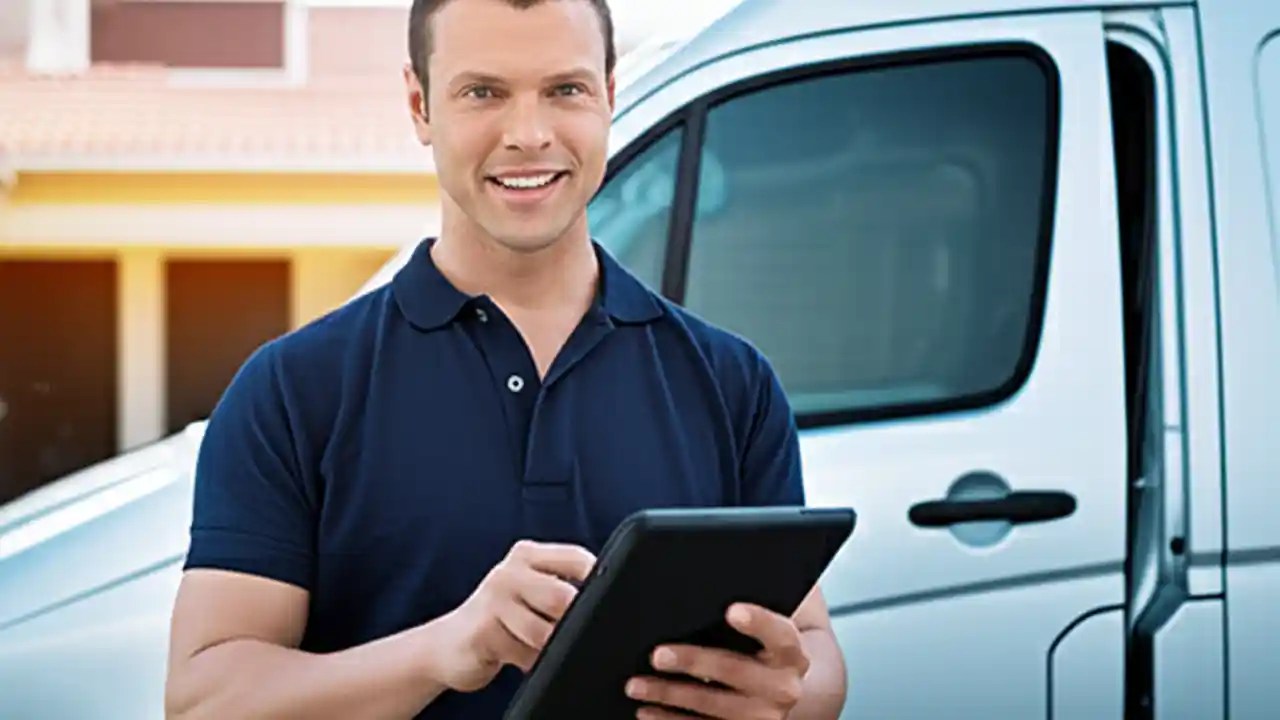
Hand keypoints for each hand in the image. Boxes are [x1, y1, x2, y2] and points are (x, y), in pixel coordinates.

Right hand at [436, 539, 594, 692]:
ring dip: (549, 647)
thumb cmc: (499, 618)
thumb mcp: (528, 590)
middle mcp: (508, 572)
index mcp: (526, 555)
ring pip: (545, 632)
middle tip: (567, 632)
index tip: (603, 599)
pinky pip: (525, 654)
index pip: (577, 559)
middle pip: (562, 597)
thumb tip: (607, 597)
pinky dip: (530, 662)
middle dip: (571, 621)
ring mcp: (493, 602)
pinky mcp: (483, 633)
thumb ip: (560, 585)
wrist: (448, 644)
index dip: (596, 581)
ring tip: (538, 645)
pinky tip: (518, 656)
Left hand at [625, 602, 809, 719]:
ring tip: (635, 684)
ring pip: (712, 706)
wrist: (781, 686)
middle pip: (736, 671)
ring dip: (670, 695)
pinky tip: (647, 710)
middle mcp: (783, 687)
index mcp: (790, 651)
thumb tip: (707, 572)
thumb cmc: (762, 643)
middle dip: (693, 662)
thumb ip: (751, 596)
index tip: (732, 610)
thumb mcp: (767, 619)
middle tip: (657, 654)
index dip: (758, 621)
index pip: (779, 633)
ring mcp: (762, 715)